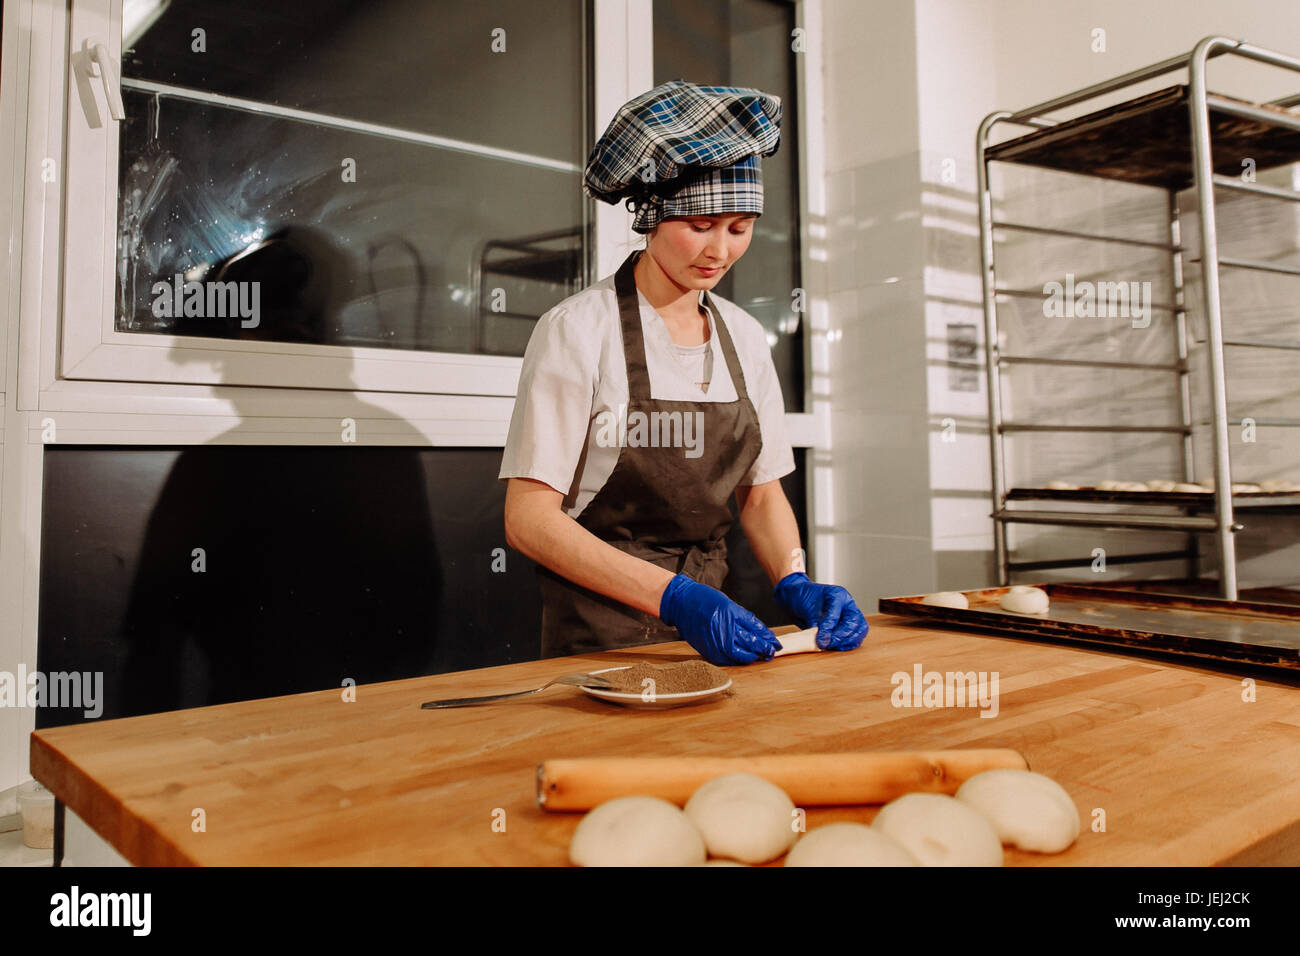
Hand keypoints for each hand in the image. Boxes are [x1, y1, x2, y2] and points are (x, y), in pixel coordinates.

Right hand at [659, 574, 780, 664]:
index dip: (768, 638)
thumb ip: (744, 619)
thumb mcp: (729, 604)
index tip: (775, 643)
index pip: (756, 630)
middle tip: (771, 652)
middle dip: (764, 649)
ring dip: (752, 657)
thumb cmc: (705, 599)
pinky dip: (736, 660)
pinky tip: (742, 658)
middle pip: (751, 644)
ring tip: (758, 656)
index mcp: (732, 614)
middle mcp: (724, 629)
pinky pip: (726, 660)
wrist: (682, 603)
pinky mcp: (707, 650)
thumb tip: (760, 632)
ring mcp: (715, 641)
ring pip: (740, 656)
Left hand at [773, 572, 868, 649]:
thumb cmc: (802, 598)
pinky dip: (847, 644)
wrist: (798, 599)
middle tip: (829, 644)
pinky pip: (855, 637)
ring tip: (831, 646)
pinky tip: (836, 647)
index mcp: (838, 595)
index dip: (830, 627)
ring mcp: (849, 616)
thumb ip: (816, 623)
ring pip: (859, 630)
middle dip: (842, 636)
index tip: (821, 639)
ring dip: (846, 641)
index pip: (838, 612)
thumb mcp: (806, 608)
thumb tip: (824, 640)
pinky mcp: (847, 626)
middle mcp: (847, 605)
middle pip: (855, 623)